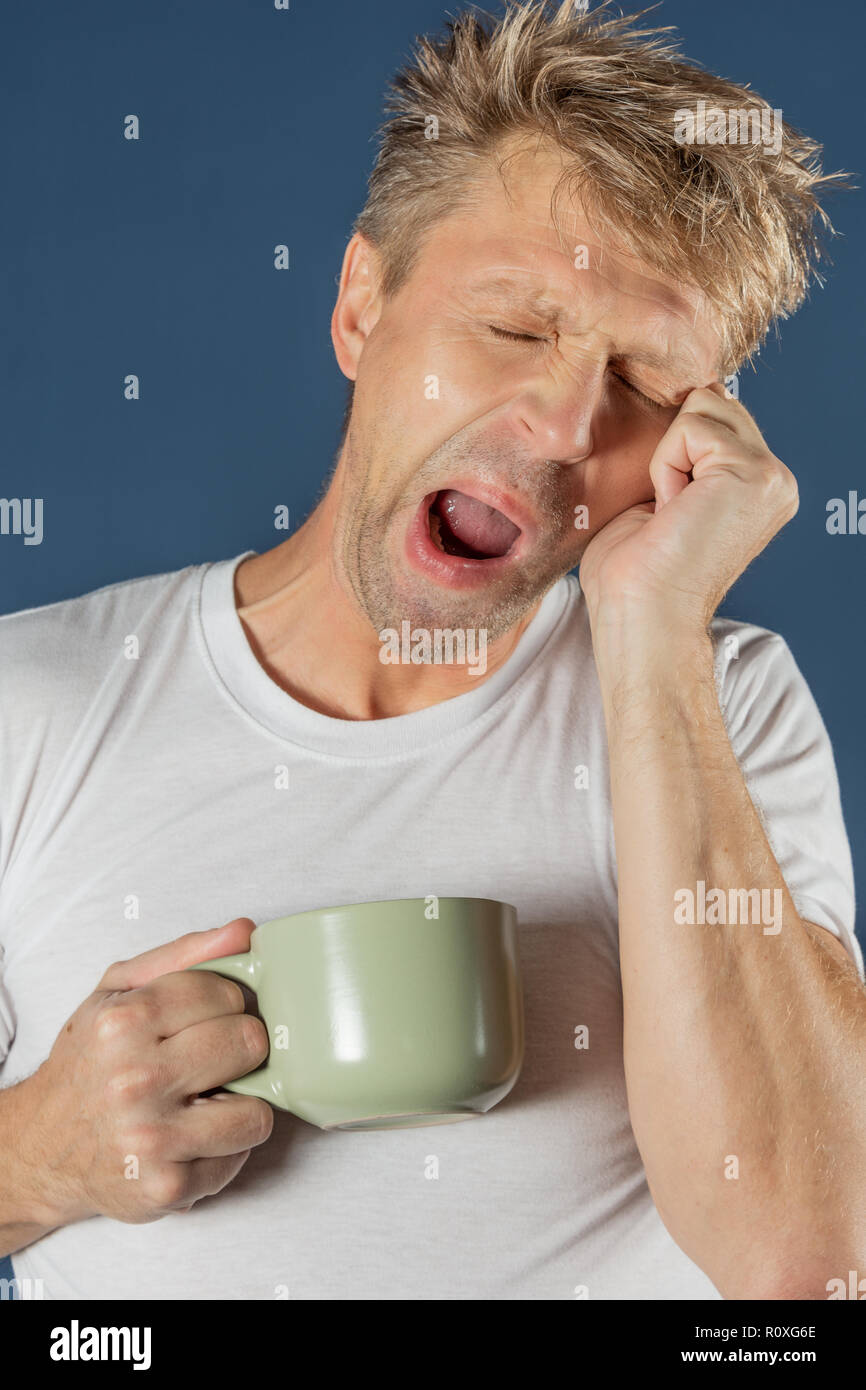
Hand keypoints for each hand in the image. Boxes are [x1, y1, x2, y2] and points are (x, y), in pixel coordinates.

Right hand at [21, 919, 272, 1227]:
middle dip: (239, 1049)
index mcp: (124, 1023)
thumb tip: (244, 932)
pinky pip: (240, 1157)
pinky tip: (194, 1136)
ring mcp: (151, 1138)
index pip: (226, 993)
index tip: (209, 1018)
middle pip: (249, 1044)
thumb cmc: (90, 1063)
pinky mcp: (166, 1188)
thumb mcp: (118, 992)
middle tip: (211, 1060)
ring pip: (257, 1111)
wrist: (42, 1147)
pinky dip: (226, 1147)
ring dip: (240, 1105)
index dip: (226, 1005)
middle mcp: (135, 1080)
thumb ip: (183, 955)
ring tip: (206, 1101)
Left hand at [579, 383, 798, 630]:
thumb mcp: (665, 496)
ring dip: (669, 458)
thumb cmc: (636, 575)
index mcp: (758, 488)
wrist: (641, 617)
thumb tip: (687, 401)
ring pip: (701, 409)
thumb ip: (686, 453)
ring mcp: (769, 476)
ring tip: (672, 511)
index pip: (716, 419)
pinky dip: (666, 466)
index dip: (675, 449)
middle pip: (712, 404)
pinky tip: (672, 510)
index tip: (669, 508)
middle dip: (674, 449)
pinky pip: (689, 427)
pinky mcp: (752, 472)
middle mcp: (775, 482)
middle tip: (669, 512)